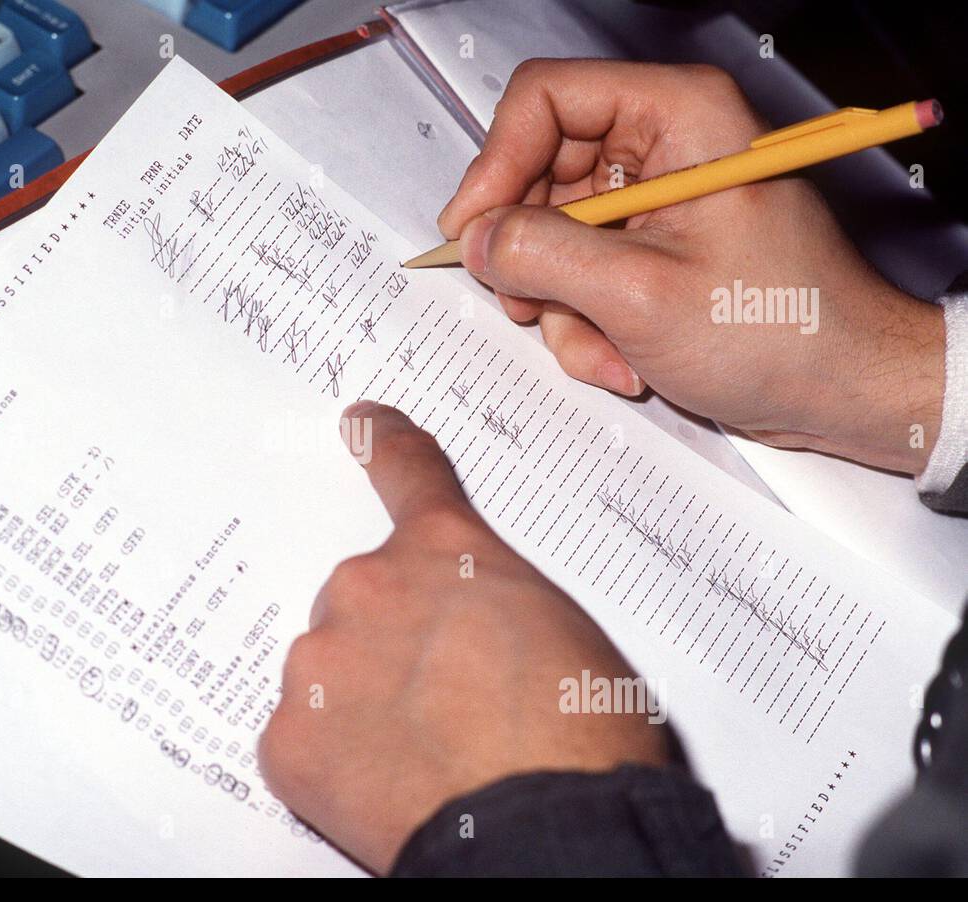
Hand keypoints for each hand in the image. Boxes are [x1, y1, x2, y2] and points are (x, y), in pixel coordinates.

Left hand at [258, 402, 669, 873]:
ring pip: (326, 672)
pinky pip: (301, 739)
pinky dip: (333, 761)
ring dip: (358, 702)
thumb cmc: (578, 736)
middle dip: (389, 642)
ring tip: (422, 753)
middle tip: (442, 701)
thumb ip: (490, 603)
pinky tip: (384, 783)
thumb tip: (470, 634)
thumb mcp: (560, 629)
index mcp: (444, 552)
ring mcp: (318, 661)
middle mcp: (367, 587)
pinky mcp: (287, 739)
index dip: (382, 445)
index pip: (408, 472)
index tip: (361, 424)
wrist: (545, 824)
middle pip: (359, 602)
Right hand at [438, 60, 943, 474]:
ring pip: (549, 235)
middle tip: (527, 301)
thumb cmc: (785, 330)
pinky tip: (621, 357)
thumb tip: (478, 239)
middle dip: (529, 254)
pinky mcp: (647, 251)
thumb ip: (544, 255)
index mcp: (676, 116)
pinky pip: (576, 274)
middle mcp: (661, 147)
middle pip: (537, 172)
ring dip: (560, 306)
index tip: (474, 229)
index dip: (496, 163)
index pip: (546, 100)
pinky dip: (583, 325)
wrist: (841, 388)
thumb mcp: (642, 293)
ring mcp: (651, 202)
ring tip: (603, 347)